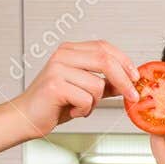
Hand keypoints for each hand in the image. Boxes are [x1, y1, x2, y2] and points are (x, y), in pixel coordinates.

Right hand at [10, 40, 137, 137]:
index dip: (124, 61)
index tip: (136, 78)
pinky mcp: (55, 86)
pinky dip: (84, 111)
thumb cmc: (54, 103)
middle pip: (105, 60)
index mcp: (70, 51)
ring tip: (81, 107)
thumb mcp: (85, 90)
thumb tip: (130, 83)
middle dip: (124, 80)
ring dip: (95, 103)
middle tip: (133, 96)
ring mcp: (57, 69)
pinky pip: (86, 99)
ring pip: (97, 85)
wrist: (28, 117)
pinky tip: (72, 111)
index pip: (104, 47)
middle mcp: (63, 55)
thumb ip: (105, 84)